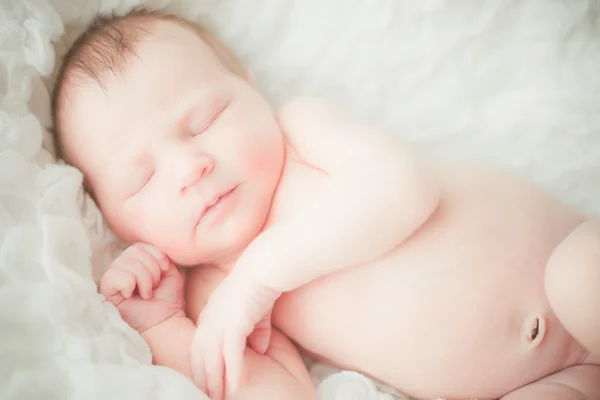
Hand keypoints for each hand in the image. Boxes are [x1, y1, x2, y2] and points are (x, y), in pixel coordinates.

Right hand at [100, 242, 183, 332]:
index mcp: (137, 259)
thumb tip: (148, 248)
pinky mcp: (107, 290)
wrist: (165, 318)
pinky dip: (127, 284)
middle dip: (151, 269)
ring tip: (146, 292)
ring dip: (142, 278)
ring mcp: (114, 277)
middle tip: (154, 285)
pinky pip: (112, 276)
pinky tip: (132, 295)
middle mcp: (123, 265)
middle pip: (132, 251)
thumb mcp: (170, 270)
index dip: (155, 255)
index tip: (165, 269)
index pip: (140, 245)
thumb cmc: (167, 296)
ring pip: (124, 262)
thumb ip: (160, 255)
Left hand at [190, 269, 280, 399]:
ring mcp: (219, 321)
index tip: (205, 382)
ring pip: (212, 358)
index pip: (199, 345)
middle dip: (202, 378)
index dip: (201, 365)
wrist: (264, 268)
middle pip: (200, 355)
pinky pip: (230, 353)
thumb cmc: (260, 286)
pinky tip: (235, 387)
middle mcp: (210, 319)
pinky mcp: (234, 323)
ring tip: (218, 397)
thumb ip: (255, 331)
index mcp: (211, 315)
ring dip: (214, 380)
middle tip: (208, 396)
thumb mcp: (255, 312)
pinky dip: (232, 372)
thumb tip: (259, 349)